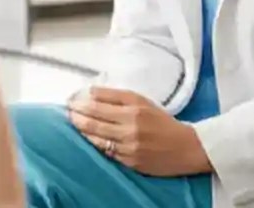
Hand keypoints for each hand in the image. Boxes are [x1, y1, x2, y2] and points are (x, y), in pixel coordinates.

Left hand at [68, 87, 210, 176]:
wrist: (185, 147)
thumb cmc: (163, 123)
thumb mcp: (144, 102)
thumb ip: (119, 97)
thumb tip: (93, 92)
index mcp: (134, 108)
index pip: (100, 101)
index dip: (82, 99)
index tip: (72, 98)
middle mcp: (130, 126)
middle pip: (94, 118)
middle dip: (76, 113)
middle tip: (68, 110)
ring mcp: (128, 145)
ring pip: (95, 136)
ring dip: (81, 128)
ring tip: (73, 122)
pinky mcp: (128, 160)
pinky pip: (104, 151)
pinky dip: (94, 143)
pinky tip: (88, 137)